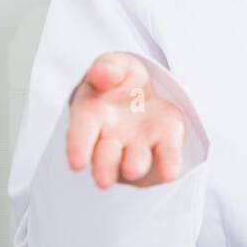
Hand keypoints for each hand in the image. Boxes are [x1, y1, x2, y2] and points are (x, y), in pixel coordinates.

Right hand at [67, 52, 185, 188]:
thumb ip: (108, 68)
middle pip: (106, 157)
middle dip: (104, 167)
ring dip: (134, 165)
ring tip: (133, 168)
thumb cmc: (121, 83)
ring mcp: (138, 147)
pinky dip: (168, 164)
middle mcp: (112, 140)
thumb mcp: (114, 66)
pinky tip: (169, 172)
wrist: (146, 94)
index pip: (81, 134)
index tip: (77, 163)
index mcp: (92, 117)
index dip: (78, 148)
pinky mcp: (165, 147)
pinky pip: (167, 158)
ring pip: (135, 161)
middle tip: (103, 180)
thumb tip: (101, 74)